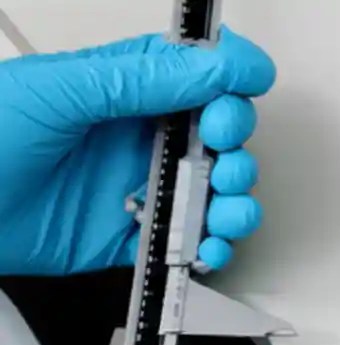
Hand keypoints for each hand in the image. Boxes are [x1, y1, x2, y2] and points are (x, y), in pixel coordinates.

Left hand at [0, 27, 274, 275]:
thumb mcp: (61, 89)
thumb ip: (141, 79)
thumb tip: (212, 68)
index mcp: (122, 87)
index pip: (198, 75)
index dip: (231, 80)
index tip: (245, 89)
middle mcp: (135, 135)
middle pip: (219, 137)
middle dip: (236, 147)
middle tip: (220, 151)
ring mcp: (135, 186)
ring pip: (213, 192)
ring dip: (234, 200)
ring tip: (222, 208)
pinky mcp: (127, 236)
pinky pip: (186, 243)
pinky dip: (210, 248)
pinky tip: (206, 245)